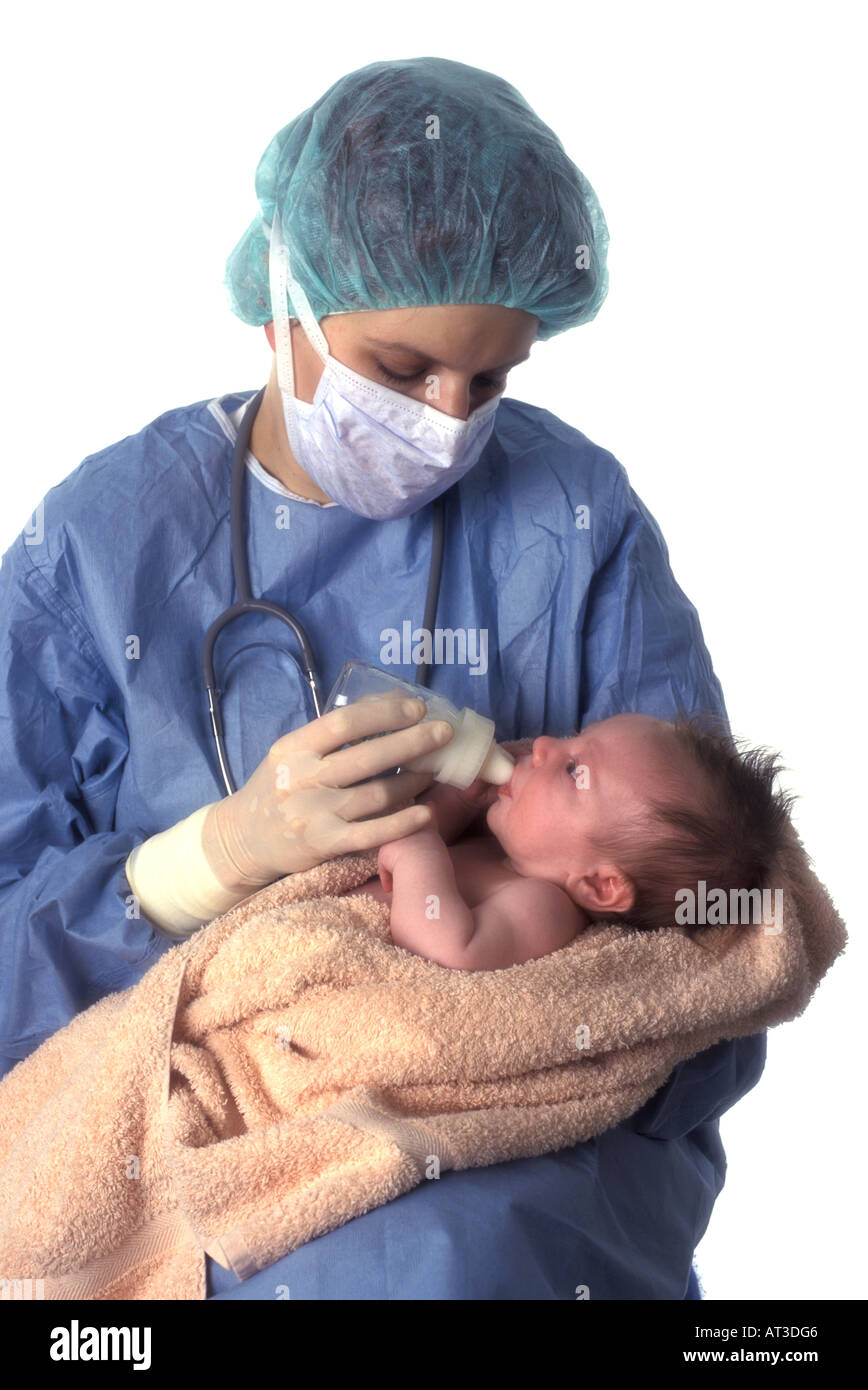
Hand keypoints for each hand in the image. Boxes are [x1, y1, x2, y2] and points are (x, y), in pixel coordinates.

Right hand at [202, 698, 454, 888]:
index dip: (385, 713)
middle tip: (444, 733)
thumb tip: (392, 701)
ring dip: (413, 781)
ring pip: (376, 795)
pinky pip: (371, 833)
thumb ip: (335, 733)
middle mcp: (302, 779)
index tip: (417, 709)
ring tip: (434, 770)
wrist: (243, 839)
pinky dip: (402, 823)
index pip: (344, 723)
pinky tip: (425, 813)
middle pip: (367, 757)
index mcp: (294, 748)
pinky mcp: (324, 844)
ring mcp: (314, 814)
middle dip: (412, 742)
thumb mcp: (295, 752)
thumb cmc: (279, 786)